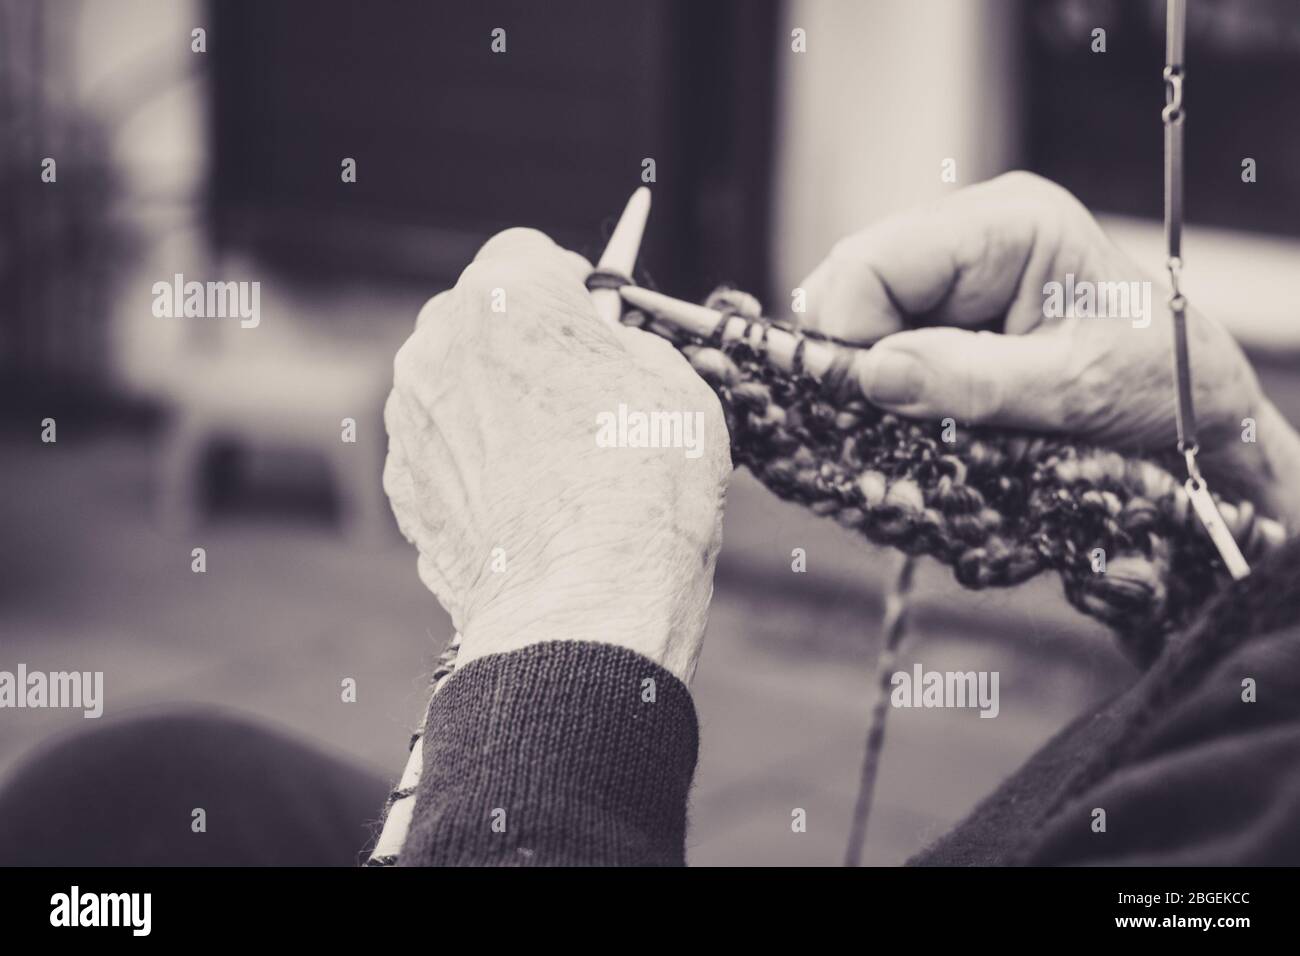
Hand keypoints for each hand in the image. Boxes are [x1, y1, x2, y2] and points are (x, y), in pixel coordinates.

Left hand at [383, 229, 729, 682]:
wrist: (585, 598)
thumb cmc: (644, 481)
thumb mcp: (675, 380)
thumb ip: (624, 342)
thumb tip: (605, 347)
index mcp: (506, 295)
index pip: (528, 253)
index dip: (568, 287)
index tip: (593, 323)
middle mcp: (438, 342)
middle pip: (481, 316)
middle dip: (524, 341)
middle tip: (580, 392)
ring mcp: (411, 416)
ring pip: (458, 383)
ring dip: (497, 401)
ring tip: (558, 460)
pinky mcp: (403, 482)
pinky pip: (445, 447)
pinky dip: (476, 460)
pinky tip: (525, 502)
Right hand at [797, 171, 1299, 530]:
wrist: (1196, 411)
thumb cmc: (1158, 388)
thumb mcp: (1069, 392)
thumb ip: (968, 380)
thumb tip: (870, 374)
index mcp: (1010, 225)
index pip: (875, 261)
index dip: (849, 334)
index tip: (863, 404)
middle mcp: (974, 231)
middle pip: (854, 281)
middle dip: (854, 354)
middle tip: (879, 420)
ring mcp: (958, 269)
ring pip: (860, 313)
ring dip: (870, 374)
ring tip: (907, 422)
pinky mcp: (951, 309)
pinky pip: (885, 338)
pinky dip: (888, 382)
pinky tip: (915, 412)